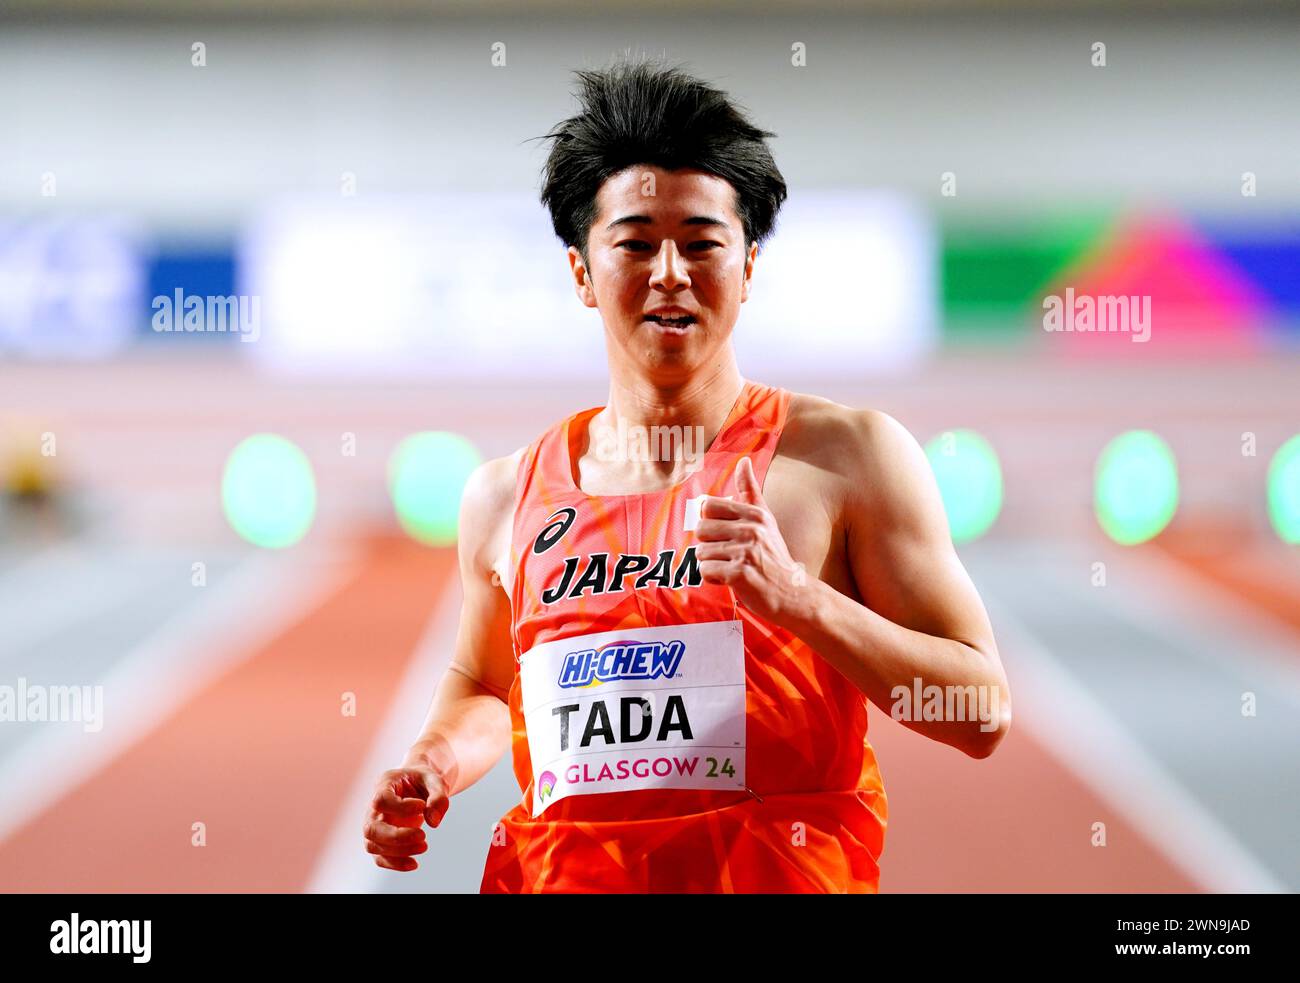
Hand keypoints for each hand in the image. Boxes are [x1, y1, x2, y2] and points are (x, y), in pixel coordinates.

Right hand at [362, 763, 449, 871]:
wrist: (419, 785)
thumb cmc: (424, 781)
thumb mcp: (436, 781)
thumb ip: (438, 797)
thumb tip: (433, 822)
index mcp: (384, 784)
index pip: (381, 801)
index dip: (400, 807)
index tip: (422, 806)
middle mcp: (374, 807)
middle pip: (371, 829)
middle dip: (397, 837)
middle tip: (423, 835)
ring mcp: (375, 824)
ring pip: (374, 845)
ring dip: (399, 851)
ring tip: (424, 846)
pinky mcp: (381, 839)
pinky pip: (380, 857)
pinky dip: (395, 864)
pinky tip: (414, 864)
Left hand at [695, 455, 808, 622]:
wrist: (792, 594)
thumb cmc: (773, 557)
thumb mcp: (765, 520)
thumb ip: (750, 491)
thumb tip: (743, 460)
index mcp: (754, 514)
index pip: (708, 506)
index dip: (710, 523)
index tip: (725, 536)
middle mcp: (751, 529)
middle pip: (701, 529)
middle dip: (709, 546)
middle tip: (728, 556)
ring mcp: (746, 551)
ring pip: (702, 553)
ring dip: (712, 564)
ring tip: (732, 568)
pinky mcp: (739, 573)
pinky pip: (706, 570)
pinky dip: (714, 578)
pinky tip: (732, 580)